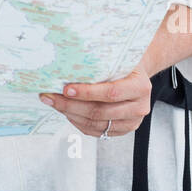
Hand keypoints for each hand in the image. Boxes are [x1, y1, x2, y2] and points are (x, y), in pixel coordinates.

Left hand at [39, 59, 153, 138]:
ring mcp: (131, 122)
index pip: (111, 93)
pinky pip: (96, 131)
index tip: (66, 89)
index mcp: (140, 87)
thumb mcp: (117, 59)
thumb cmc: (124, 64)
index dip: (87, 93)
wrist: (136, 75)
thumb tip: (66, 66)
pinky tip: (67, 112)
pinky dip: (78, 122)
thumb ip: (99, 65)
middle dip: (71, 105)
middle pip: (100, 111)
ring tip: (54, 103)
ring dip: (71, 114)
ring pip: (96, 124)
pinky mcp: (122, 130)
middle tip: (51, 97)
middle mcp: (139, 107)